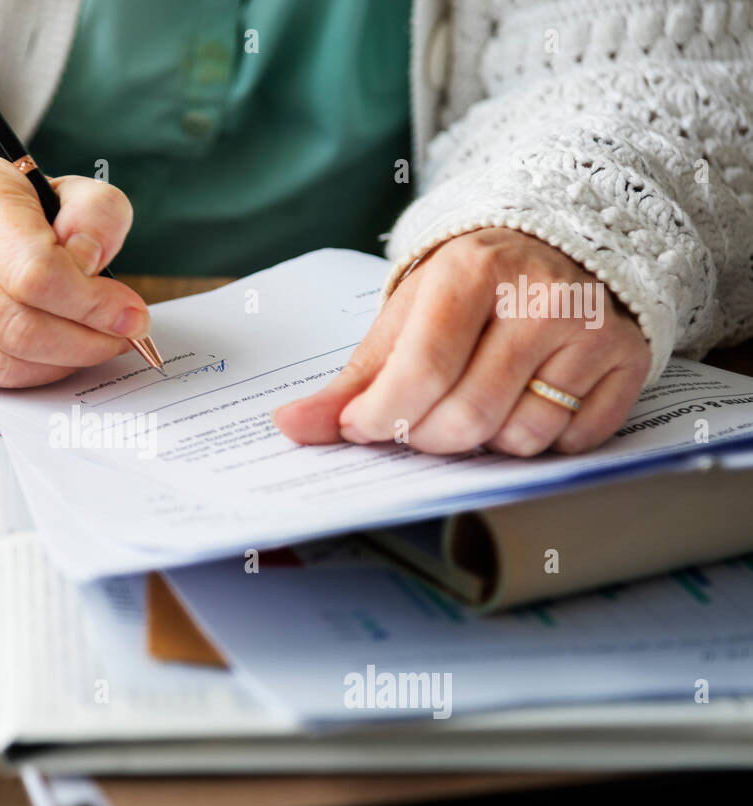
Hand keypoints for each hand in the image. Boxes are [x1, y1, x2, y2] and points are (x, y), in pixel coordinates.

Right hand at [0, 156, 148, 386]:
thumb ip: (95, 215)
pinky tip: (56, 353)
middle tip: (121, 337)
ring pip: (5, 360)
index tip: (132, 314)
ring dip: (65, 360)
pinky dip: (35, 372)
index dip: (91, 302)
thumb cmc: (23, 217)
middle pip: (21, 324)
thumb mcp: (69, 196)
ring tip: (93, 342)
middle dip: (86, 338)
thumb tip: (89, 263)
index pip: (36, 271)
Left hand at [273, 228, 652, 455]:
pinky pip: (570, 443)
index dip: (383, 417)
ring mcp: (592, 329)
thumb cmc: (468, 291)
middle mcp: (541, 297)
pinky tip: (529, 399)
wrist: (559, 246)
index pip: (419, 375)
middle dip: (429, 437)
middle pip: (467, 418)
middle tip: (425, 417)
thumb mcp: (403, 319)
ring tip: (482, 398)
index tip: (366, 424)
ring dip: (487, 440)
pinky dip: (540, 439)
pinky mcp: (629, 361)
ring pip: (520, 439)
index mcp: (472, 273)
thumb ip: (350, 382)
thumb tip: (291, 429)